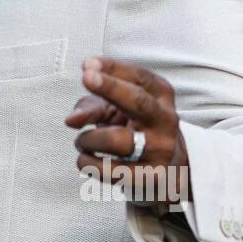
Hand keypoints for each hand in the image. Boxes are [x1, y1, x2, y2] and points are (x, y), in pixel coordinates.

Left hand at [65, 56, 189, 206]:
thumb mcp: (117, 110)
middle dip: (111, 87)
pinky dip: (89, 164)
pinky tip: (85, 160)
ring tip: (82, 142)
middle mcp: (164, 120)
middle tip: (87, 77)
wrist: (170, 169)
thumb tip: (71, 120)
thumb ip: (93, 107)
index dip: (112, 68)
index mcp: (160, 95)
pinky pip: (112, 172)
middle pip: (138, 102)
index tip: (87, 64)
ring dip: (88, 139)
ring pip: (117, 140)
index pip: (138, 77)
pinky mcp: (152, 177)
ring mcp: (160, 150)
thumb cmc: (135, 130)